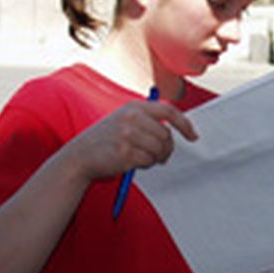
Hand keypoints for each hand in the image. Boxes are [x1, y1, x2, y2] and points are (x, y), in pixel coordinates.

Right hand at [64, 98, 197, 180]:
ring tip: (143, 158)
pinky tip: (133, 163)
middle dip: (167, 148)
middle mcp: (131, 118)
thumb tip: (178, 129)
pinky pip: (148, 161)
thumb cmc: (106, 140)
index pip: (169, 111)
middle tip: (161, 156)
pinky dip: (145, 165)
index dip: (185, 124)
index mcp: (133, 107)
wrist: (80, 156)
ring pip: (159, 149)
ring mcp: (127, 135)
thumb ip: (149, 121)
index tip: (193, 136)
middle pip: (166, 135)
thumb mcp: (125, 120)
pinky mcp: (125, 152)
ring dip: (156, 158)